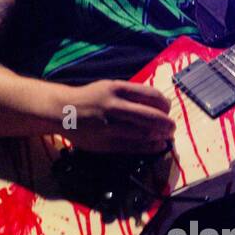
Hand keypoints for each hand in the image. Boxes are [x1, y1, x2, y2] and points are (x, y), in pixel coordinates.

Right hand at [49, 78, 175, 153]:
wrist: (62, 111)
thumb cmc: (90, 98)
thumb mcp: (109, 87)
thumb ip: (131, 94)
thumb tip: (159, 104)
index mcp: (117, 89)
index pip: (151, 96)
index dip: (164, 105)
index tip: (168, 110)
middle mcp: (114, 106)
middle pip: (150, 116)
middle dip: (166, 124)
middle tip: (172, 128)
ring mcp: (109, 126)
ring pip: (143, 133)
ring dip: (159, 137)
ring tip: (166, 138)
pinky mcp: (105, 142)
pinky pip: (132, 147)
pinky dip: (148, 147)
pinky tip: (156, 146)